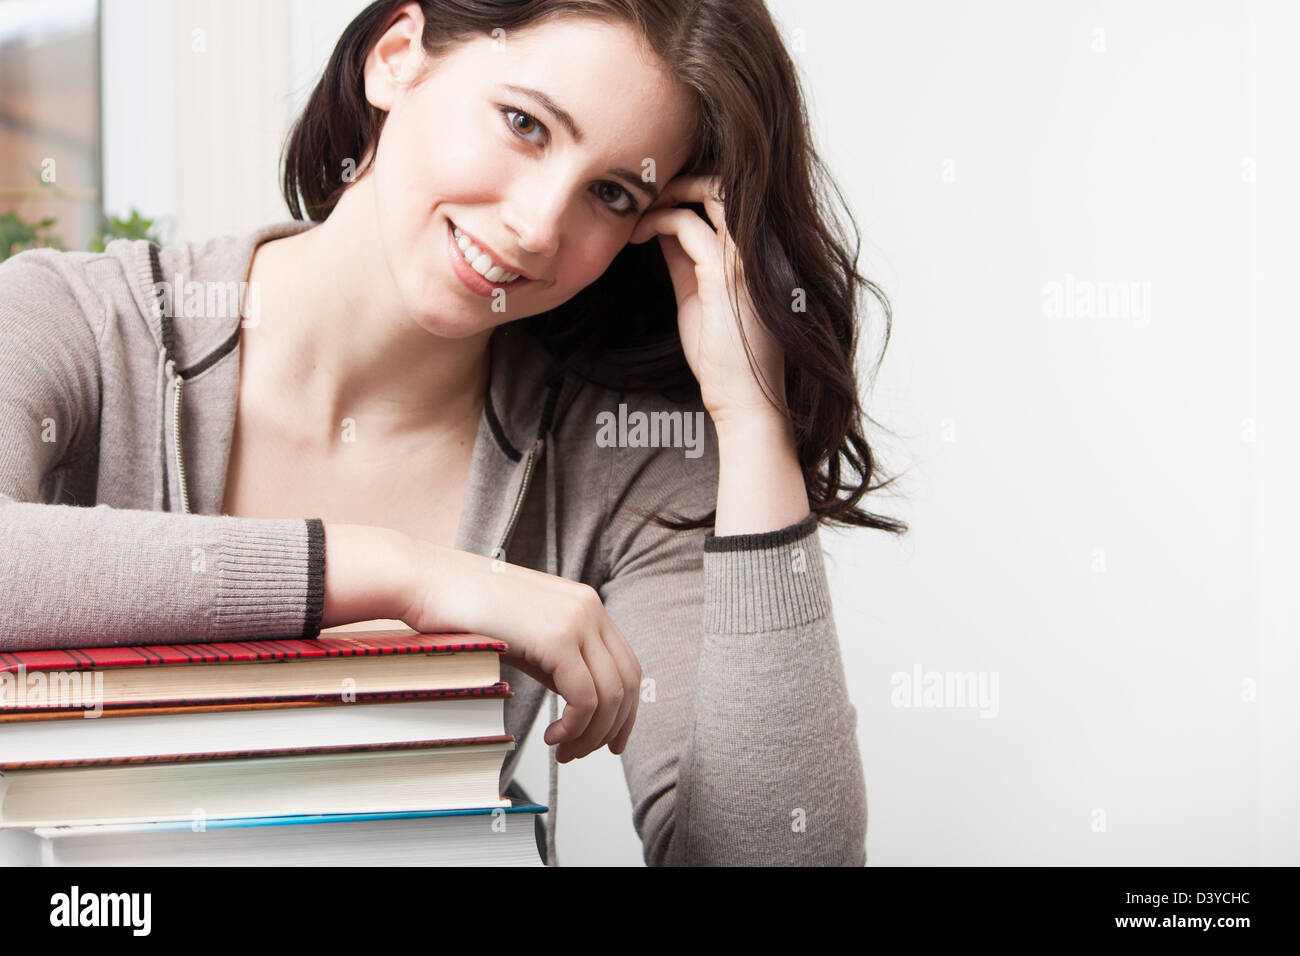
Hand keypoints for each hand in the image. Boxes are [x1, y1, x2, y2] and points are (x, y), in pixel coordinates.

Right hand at [395, 539, 640, 762]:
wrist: (428, 582)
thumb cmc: (465, 610)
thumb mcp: (527, 636)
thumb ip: (560, 661)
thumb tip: (582, 702)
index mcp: (586, 605)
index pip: (627, 665)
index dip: (625, 710)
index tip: (610, 740)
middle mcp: (589, 608)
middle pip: (627, 681)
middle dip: (612, 728)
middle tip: (583, 752)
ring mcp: (576, 620)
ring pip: (610, 694)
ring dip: (591, 734)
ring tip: (563, 750)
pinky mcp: (556, 638)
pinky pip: (585, 697)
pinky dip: (574, 727)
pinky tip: (551, 737)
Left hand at [629, 174, 788, 426]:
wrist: (746, 400)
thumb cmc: (722, 358)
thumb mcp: (697, 297)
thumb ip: (686, 262)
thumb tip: (664, 230)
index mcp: (756, 254)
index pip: (727, 198)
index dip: (689, 190)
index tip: (654, 205)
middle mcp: (759, 249)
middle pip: (725, 182)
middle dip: (681, 180)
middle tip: (645, 199)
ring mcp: (747, 259)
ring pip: (713, 191)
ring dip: (670, 193)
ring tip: (639, 212)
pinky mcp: (727, 274)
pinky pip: (690, 226)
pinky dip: (660, 221)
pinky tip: (639, 235)